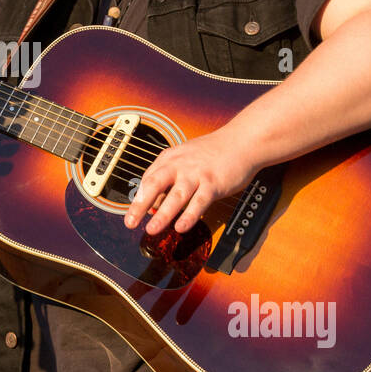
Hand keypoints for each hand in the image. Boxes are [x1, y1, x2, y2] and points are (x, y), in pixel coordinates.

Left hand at [123, 128, 259, 235]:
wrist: (241, 141)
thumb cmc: (212, 153)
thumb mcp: (185, 159)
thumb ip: (169, 179)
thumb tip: (154, 205)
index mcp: (170, 159)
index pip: (148, 179)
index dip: (138, 198)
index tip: (131, 214)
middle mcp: (180, 165)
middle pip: (154, 184)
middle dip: (140, 204)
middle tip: (130, 222)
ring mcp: (196, 174)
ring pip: (176, 196)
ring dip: (163, 215)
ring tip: (152, 230)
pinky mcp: (213, 183)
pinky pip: (199, 202)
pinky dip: (189, 216)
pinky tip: (180, 227)